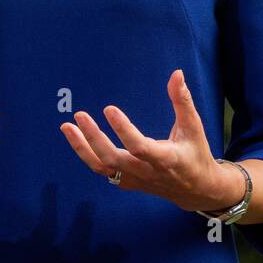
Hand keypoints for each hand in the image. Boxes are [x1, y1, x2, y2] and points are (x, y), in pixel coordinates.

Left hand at [59, 69, 243, 212]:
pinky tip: (76, 137)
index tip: (108, 108)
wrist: (196, 190)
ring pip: (102, 167)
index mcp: (166, 159)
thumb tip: (177, 73)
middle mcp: (147, 172)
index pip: (140, 147)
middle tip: (79, 115)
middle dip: (93, 138)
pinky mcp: (127, 182)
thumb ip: (182, 100)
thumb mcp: (193, 126)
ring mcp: (135, 180)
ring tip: (66, 126)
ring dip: (82, 148)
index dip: (123, 129)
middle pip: (114, 159)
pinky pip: (102, 170)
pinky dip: (87, 155)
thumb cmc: (195, 152)